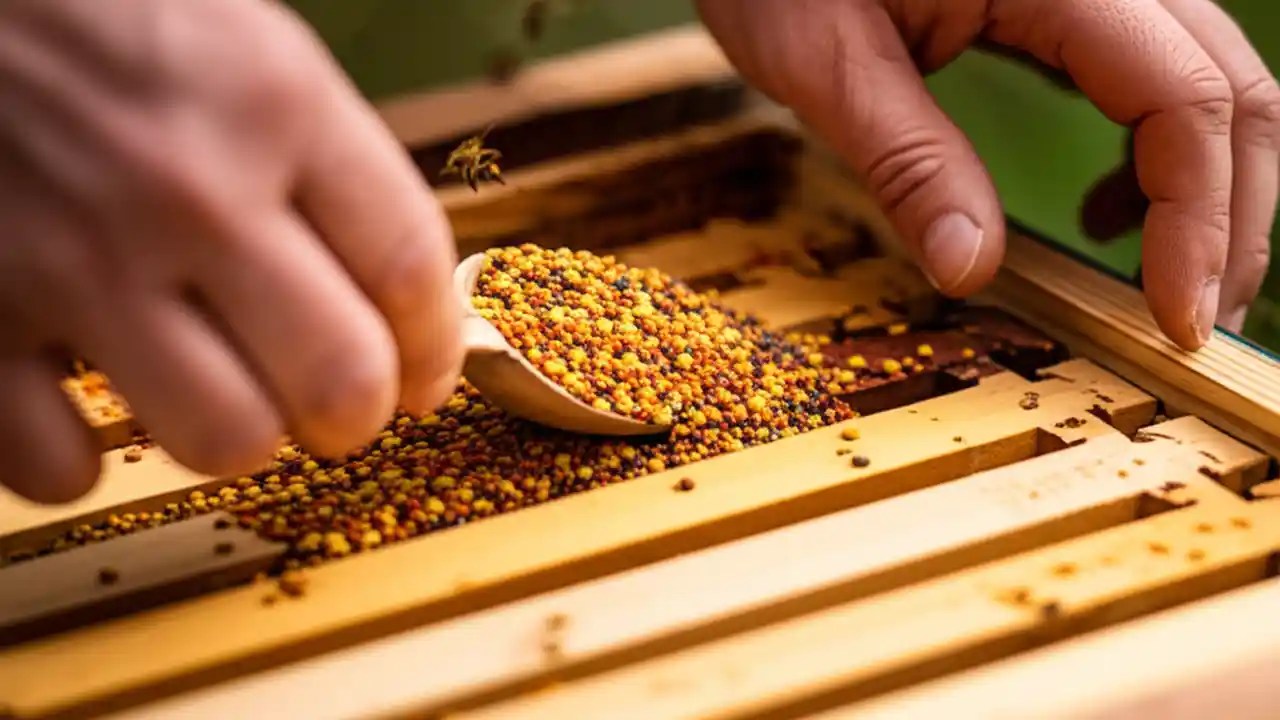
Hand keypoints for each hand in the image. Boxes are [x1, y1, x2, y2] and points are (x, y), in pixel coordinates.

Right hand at [0, 0, 461, 502]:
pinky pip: (59, 462)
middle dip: (358, 412)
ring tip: (227, 393)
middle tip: (341, 402)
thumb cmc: (102, 8)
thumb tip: (400, 295)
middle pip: (340, 381)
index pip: (409, 272)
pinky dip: (85, 457)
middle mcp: (187, 192)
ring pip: (227, 438)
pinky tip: (94, 406)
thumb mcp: (248, 43)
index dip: (436, 348)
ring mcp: (73, 260)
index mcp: (274, 105)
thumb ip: (328, 163)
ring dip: (245, 433)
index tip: (425, 375)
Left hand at [697, 0, 1279, 346]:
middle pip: (1226, 87)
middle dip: (1229, 214)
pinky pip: (1154, 72)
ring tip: (1158, 277)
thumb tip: (971, 271)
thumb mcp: (824, 62)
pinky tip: (1106, 211)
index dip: (1199, 218)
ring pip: (1203, 80)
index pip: (1182, 96)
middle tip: (1190, 321)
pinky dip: (1157, 152)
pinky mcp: (1071, 0)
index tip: (1174, 318)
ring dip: (1203, 186)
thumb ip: (906, 159)